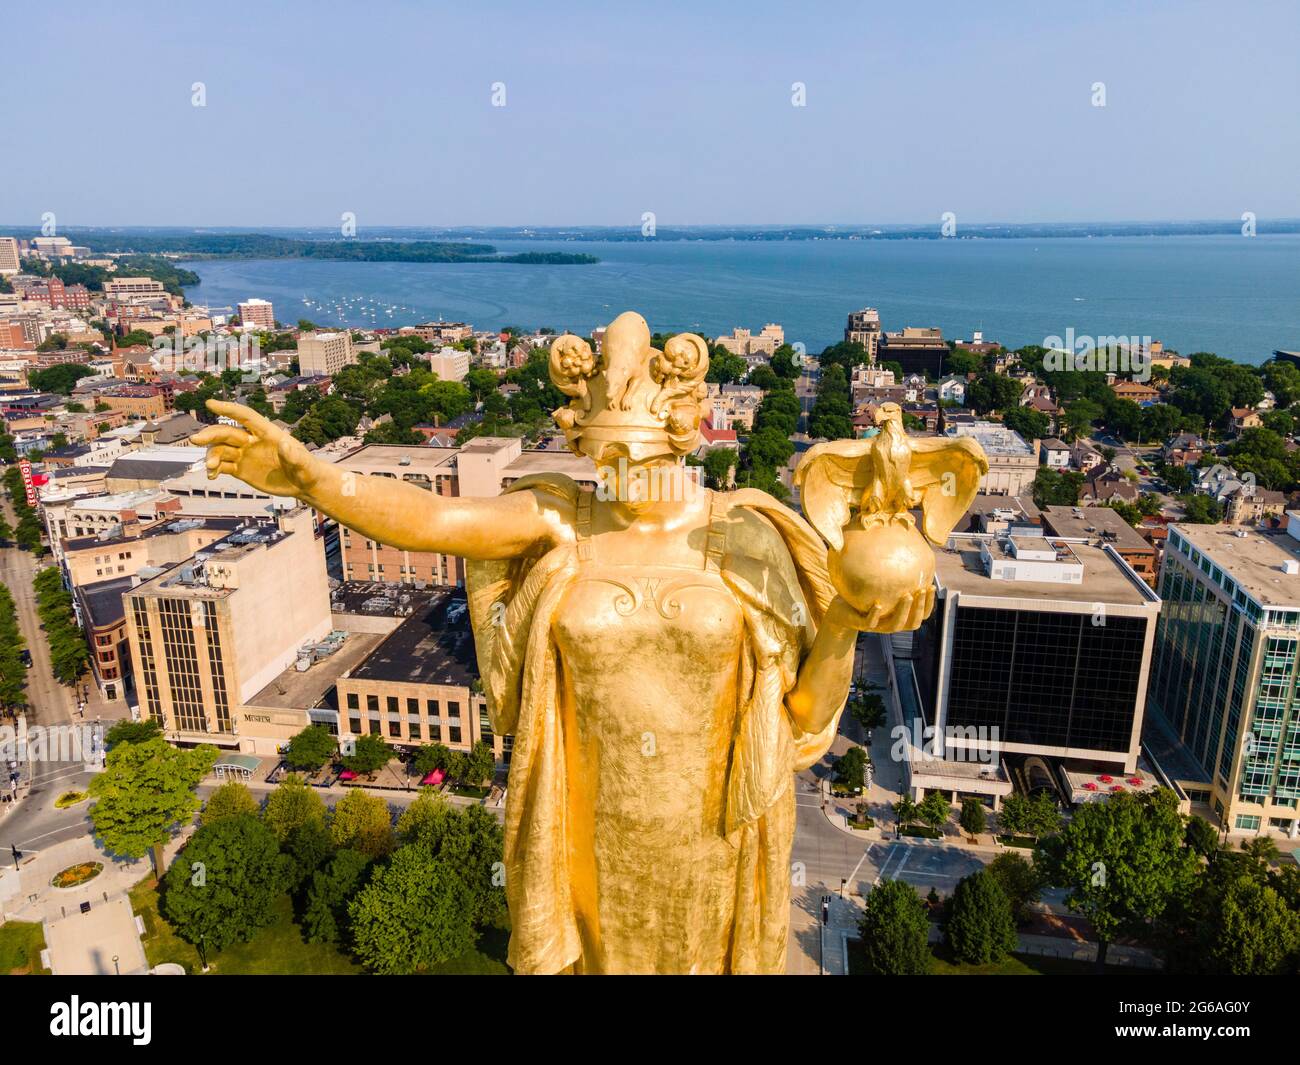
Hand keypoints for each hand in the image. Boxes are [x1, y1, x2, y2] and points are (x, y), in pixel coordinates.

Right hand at [190, 400, 322, 499]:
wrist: (303, 484)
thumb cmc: (307, 469)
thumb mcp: (304, 464)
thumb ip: (294, 455)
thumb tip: (284, 443)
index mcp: (267, 433)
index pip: (246, 416)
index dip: (228, 409)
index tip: (210, 403)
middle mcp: (252, 441)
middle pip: (227, 432)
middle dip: (211, 434)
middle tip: (196, 439)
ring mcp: (245, 454)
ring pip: (221, 450)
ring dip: (212, 456)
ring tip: (210, 468)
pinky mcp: (241, 469)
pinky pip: (223, 466)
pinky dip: (214, 469)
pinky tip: (211, 476)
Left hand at [825, 587, 933, 633]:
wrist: (841, 609)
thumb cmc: (863, 595)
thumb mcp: (880, 586)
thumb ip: (892, 578)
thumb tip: (904, 551)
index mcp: (899, 616)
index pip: (921, 615)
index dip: (928, 604)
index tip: (931, 587)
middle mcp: (891, 623)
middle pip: (912, 623)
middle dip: (919, 607)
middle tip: (922, 590)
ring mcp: (877, 626)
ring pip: (894, 625)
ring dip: (903, 611)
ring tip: (907, 595)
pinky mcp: (861, 625)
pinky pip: (870, 622)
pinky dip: (875, 614)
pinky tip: (878, 604)